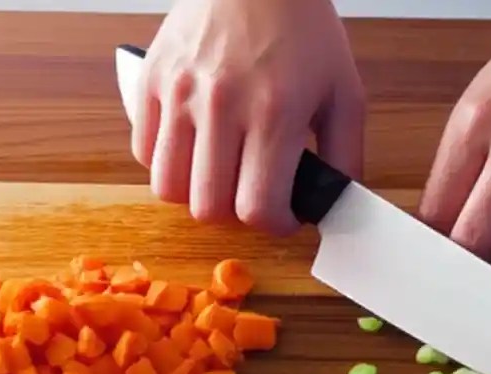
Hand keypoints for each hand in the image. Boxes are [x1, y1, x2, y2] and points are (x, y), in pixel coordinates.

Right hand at [133, 0, 364, 234]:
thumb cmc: (303, 30)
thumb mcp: (345, 92)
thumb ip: (346, 157)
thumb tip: (334, 204)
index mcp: (274, 113)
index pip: (256, 206)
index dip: (273, 224)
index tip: (283, 214)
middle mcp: (221, 105)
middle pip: (207, 207)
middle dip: (234, 215)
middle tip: (251, 195)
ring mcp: (179, 93)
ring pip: (167, 187)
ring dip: (196, 193)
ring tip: (219, 175)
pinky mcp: (150, 80)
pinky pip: (144, 150)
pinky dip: (167, 162)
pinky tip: (195, 148)